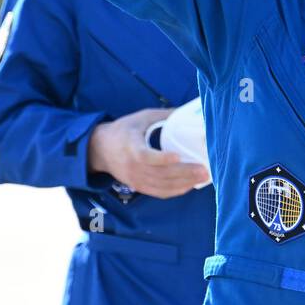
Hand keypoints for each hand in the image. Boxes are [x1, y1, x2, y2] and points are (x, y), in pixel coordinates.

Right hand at [87, 108, 211, 198]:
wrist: (100, 150)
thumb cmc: (123, 130)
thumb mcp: (140, 118)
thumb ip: (163, 116)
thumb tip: (186, 111)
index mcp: (130, 146)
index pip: (145, 156)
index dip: (161, 158)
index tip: (178, 155)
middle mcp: (132, 166)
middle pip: (160, 174)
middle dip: (184, 173)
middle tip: (204, 169)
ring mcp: (135, 179)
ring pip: (162, 186)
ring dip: (185, 183)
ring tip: (203, 177)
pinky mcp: (138, 187)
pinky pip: (159, 192)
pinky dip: (176, 191)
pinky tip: (190, 185)